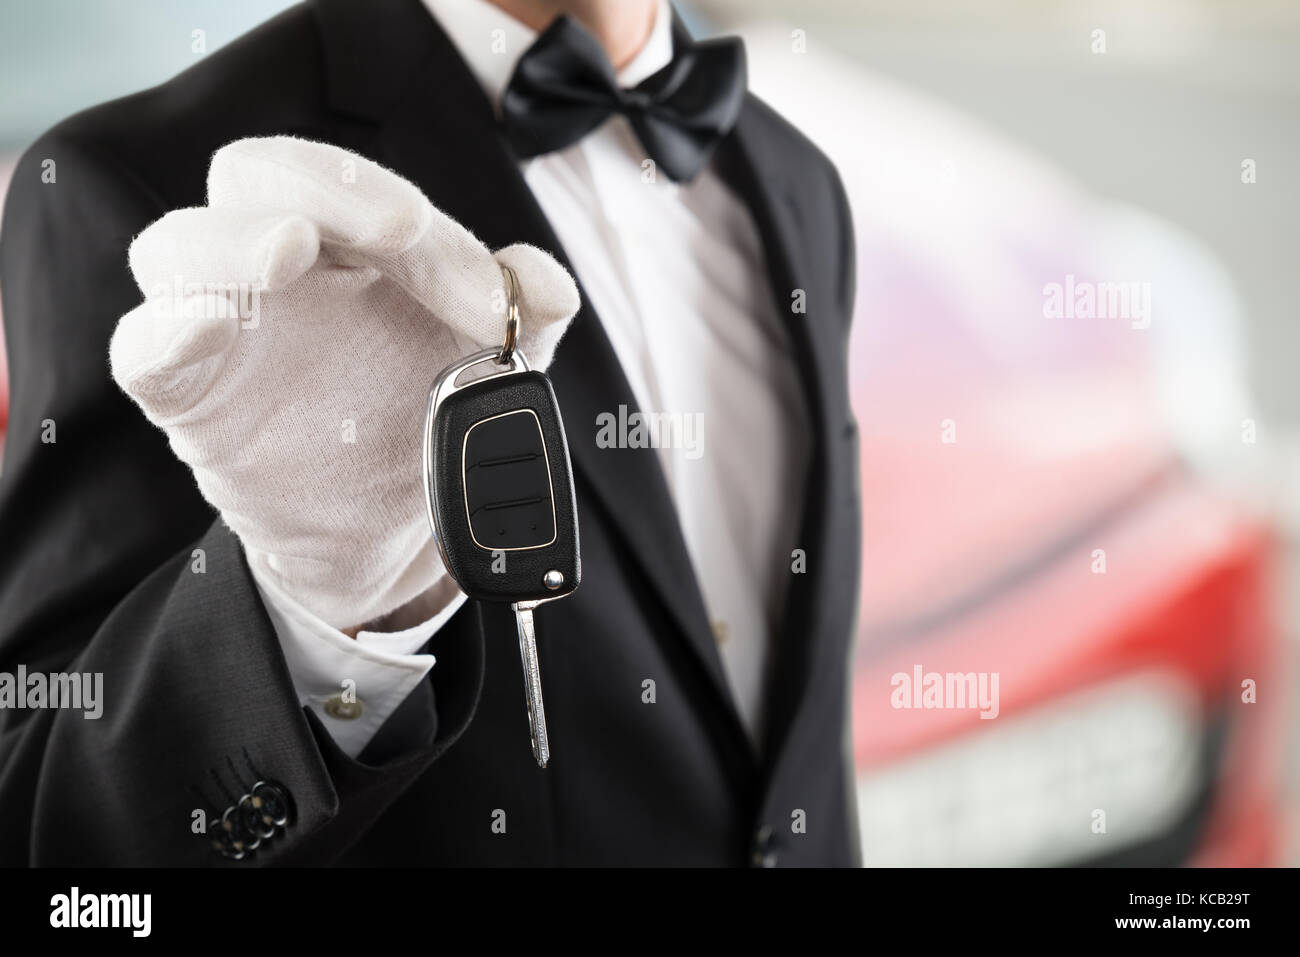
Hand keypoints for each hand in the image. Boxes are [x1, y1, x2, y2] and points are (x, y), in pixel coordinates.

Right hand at [110, 136, 579, 628]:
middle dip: (326, 188)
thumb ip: (526, 321)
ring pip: (175, 247)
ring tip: (290, 251)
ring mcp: (219, 331)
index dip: (409, 206)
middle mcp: (271, 269)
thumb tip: (549, 283)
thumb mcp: (493, 370)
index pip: (348, 183)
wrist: (390, 532)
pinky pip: (142, 353)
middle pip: (254, 177)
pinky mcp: (187, 400)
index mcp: (345, 243)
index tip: (485, 292)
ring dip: (233, 241)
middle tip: (402, 228)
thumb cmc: (426, 424)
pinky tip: (208, 329)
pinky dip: (166, 332)